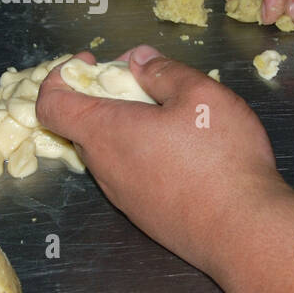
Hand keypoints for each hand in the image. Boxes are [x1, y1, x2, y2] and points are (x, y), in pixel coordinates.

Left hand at [36, 47, 280, 278]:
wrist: (243, 232)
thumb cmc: (220, 158)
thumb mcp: (200, 95)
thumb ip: (163, 72)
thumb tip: (137, 60)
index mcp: (106, 132)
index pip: (50, 105)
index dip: (60, 76)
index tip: (91, 62)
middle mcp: (105, 168)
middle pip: (83, 125)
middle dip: (104, 96)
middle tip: (142, 82)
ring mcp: (123, 196)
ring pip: (109, 151)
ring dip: (126, 126)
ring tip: (169, 113)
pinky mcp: (144, 215)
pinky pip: (130, 174)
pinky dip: (142, 152)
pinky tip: (183, 150)